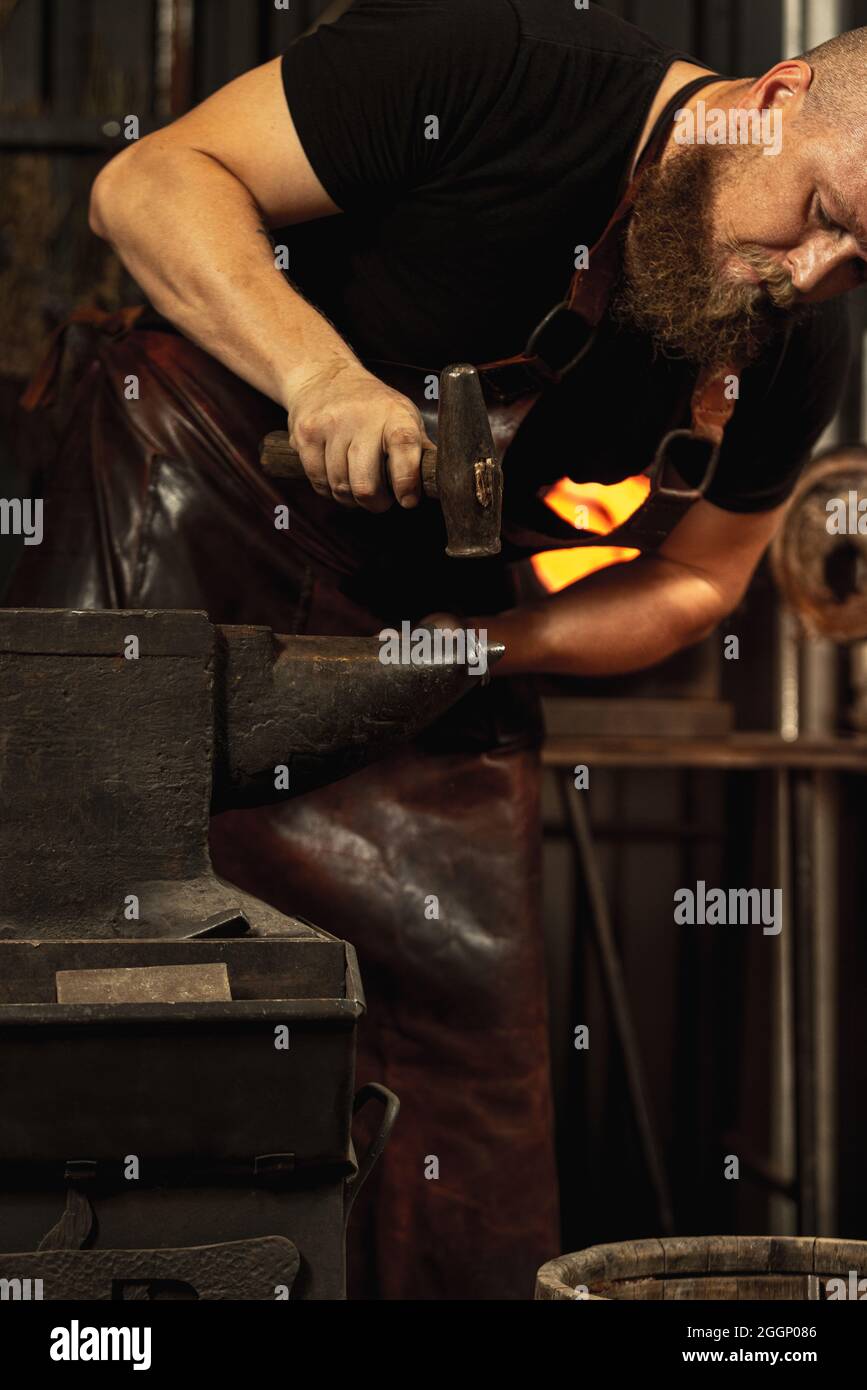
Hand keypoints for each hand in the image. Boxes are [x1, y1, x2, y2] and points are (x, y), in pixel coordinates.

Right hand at [286, 359, 432, 511]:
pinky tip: (337, 479)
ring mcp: (330, 426)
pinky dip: (329, 491)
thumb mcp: (403, 417)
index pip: (404, 447)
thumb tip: (441, 480)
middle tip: (380, 499)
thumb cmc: (372, 405)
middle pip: (365, 484)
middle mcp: (361, 417)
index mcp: (394, 414)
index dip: (406, 480)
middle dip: (376, 503)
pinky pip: (318, 483)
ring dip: (351, 498)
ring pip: (340, 488)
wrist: (324, 377)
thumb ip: (420, 449)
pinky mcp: (306, 435)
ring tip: (358, 485)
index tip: (407, 500)